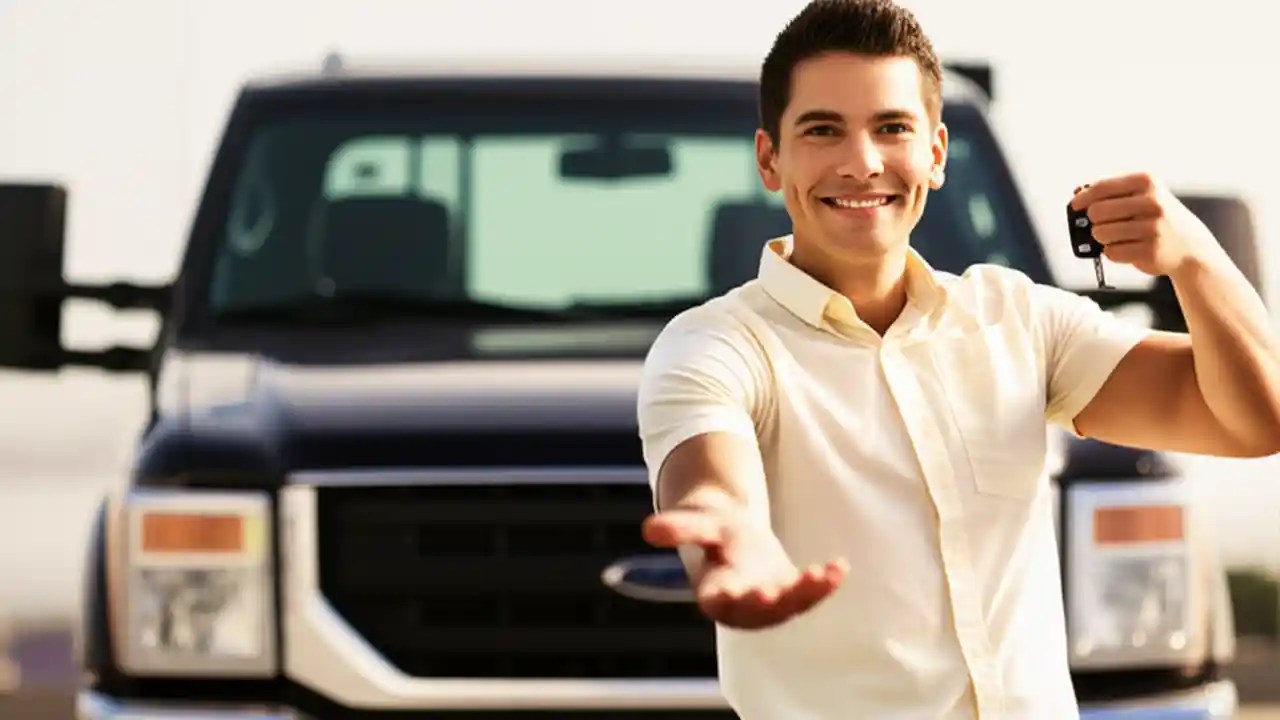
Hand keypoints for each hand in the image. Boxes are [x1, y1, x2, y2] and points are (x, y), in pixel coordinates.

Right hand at [641, 505, 847, 629]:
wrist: (734, 536)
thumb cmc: (711, 530)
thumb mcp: (696, 522)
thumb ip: (677, 528)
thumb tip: (648, 529)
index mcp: (714, 589)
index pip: (717, 601)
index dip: (725, 599)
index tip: (730, 593)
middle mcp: (742, 603)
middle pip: (755, 612)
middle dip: (767, 605)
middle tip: (774, 594)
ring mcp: (769, 601)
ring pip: (788, 607)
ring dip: (805, 594)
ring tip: (820, 575)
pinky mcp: (791, 594)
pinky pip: (809, 595)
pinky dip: (824, 584)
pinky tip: (838, 567)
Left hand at [1071, 172, 1226, 277]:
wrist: (1190, 246)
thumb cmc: (1157, 217)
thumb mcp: (1143, 195)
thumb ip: (1111, 191)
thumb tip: (1077, 192)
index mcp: (1147, 182)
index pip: (1100, 188)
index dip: (1082, 198)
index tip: (1075, 205)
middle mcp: (1152, 202)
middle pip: (1096, 212)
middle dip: (1095, 221)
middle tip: (1104, 224)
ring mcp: (1152, 227)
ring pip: (1100, 233)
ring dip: (1102, 238)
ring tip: (1118, 237)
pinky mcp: (1149, 251)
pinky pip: (1111, 252)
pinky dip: (1113, 252)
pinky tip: (1128, 248)